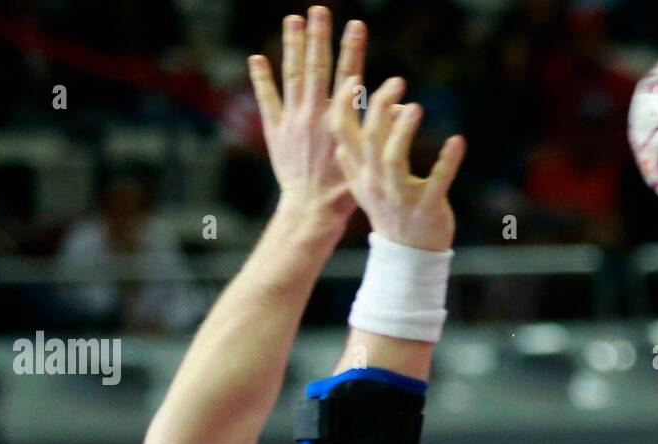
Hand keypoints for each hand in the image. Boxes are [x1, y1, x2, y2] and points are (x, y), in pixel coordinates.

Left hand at [248, 7, 364, 228]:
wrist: (312, 210)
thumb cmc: (344, 190)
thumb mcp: (367, 158)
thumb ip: (379, 127)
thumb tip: (398, 100)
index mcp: (338, 120)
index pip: (347, 75)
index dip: (352, 49)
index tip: (355, 25)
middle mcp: (313, 115)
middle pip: (317, 68)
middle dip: (319, 37)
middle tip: (319, 10)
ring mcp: (292, 121)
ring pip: (292, 76)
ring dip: (292, 46)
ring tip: (293, 20)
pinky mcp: (275, 132)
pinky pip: (267, 100)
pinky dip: (262, 79)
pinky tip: (258, 58)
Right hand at [329, 74, 465, 250]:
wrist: (408, 256)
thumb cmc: (389, 212)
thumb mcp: (367, 183)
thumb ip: (359, 154)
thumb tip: (365, 115)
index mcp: (360, 172)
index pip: (342, 134)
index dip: (344, 106)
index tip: (353, 78)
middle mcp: (376, 182)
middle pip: (369, 139)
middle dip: (378, 108)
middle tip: (397, 82)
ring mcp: (400, 197)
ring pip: (394, 160)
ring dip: (403, 132)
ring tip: (416, 108)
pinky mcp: (427, 208)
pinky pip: (437, 183)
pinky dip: (447, 162)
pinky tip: (457, 141)